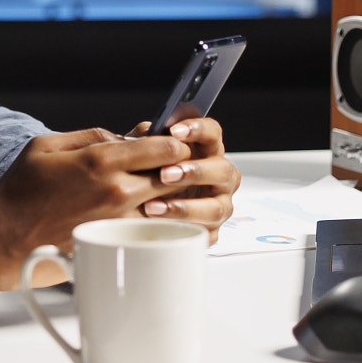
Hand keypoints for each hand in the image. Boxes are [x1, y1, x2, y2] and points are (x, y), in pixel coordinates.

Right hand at [0, 127, 199, 290]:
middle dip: (182, 168)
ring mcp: (120, 221)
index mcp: (101, 160)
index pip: (165, 146)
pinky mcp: (116, 244)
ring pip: (170, 205)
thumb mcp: (46, 145)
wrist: (5, 239)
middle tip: (177, 166)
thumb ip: (90, 134)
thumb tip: (123, 136)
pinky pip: (154, 230)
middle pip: (176, 175)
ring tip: (166, 191)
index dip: (177, 141)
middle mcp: (117, 190)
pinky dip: (162, 222)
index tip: (175, 141)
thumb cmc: (21, 192)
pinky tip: (158, 216)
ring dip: (174, 197)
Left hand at [127, 117, 239, 242]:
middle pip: (222, 170)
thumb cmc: (148, 175)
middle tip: (165, 174)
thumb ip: (149, 142)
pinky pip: (203, 233)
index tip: (174, 132)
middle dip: (195, 171)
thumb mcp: (145, 155)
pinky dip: (180, 229)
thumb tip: (147, 132)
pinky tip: (158, 224)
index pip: (212, 133)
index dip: (198, 129)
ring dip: (185, 207)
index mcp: (208, 151)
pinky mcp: (211, 230)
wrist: (139, 209)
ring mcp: (219, 205)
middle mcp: (220, 177)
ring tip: (153, 206)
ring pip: (215, 208)